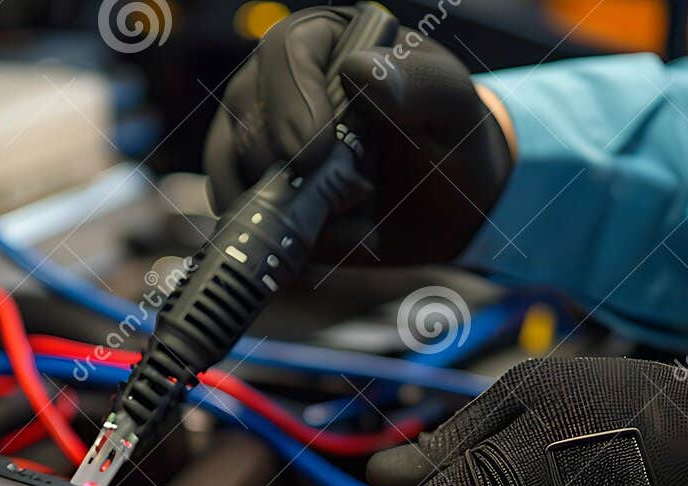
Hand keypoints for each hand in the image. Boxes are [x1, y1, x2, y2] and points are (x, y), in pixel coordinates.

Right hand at [204, 5, 513, 265]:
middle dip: (294, 167)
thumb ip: (414, 84)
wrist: (448, 206)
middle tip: (356, 192)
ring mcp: (259, 140)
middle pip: (248, 116)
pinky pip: (241, 214)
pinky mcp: (256, 190)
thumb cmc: (451, 138)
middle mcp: (279, 86)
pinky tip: (332, 241)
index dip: (291, 102)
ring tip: (356, 219)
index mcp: (324, 43)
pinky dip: (282, 237)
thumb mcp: (451, 104)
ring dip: (290, 207)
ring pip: (235, 169)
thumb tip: (358, 71)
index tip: (314, 153)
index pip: (282, 55)